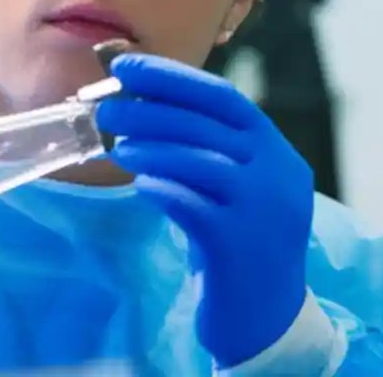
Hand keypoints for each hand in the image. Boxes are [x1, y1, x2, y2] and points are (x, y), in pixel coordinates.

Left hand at [95, 54, 313, 367]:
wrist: (265, 318)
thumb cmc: (233, 238)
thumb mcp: (224, 183)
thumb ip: (190, 140)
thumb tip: (126, 85)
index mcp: (275, 150)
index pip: (223, 98)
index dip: (172, 77)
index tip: (124, 65)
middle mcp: (277, 174)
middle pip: (209, 126)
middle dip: (150, 110)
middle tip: (105, 107)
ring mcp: (264, 210)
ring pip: (202, 162)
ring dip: (152, 148)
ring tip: (116, 146)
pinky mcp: (239, 245)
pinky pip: (194, 206)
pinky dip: (162, 188)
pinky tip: (141, 185)